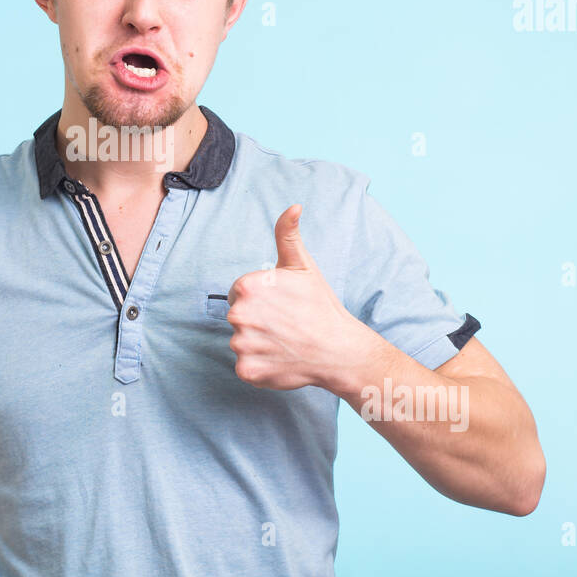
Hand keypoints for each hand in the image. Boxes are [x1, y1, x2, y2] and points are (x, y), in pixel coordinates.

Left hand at [226, 204, 384, 392]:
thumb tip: (293, 206)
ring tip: (285, 341)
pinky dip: (260, 366)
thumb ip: (288, 233)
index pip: (240, 293)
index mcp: (246, 287)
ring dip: (258, 344)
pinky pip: (244, 367)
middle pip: (238, 317)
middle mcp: (238, 315)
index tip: (281, 306)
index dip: (261, 299)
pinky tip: (281, 359)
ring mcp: (241, 345)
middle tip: (285, 324)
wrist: (339, 349)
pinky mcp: (246, 370)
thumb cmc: (320, 306)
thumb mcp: (303, 265)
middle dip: (257, 320)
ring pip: (241, 342)